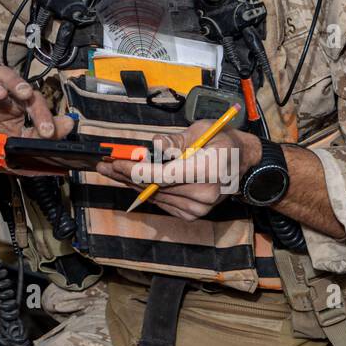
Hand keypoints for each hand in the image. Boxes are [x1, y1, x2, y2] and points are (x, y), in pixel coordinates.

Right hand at [0, 66, 73, 178]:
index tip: (49, 131)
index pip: (30, 97)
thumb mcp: (19, 145)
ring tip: (0, 94)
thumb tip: (69, 124)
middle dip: (18, 85)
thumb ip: (42, 135)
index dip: (41, 111)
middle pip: (6, 78)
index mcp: (12, 104)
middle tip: (27, 96)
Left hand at [97, 122, 261, 219]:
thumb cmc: (222, 141)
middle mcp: (204, 195)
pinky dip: (146, 190)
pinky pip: (162, 202)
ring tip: (111, 170)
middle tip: (103, 164)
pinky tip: (131, 180)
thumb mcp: (200, 130)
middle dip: (126, 175)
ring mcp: (198, 208)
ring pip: (155, 196)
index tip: (115, 161)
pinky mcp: (193, 214)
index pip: (162, 175)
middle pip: (154, 187)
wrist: (243, 163)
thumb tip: (149, 148)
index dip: (135, 170)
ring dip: (131, 183)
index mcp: (208, 171)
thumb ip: (173, 142)